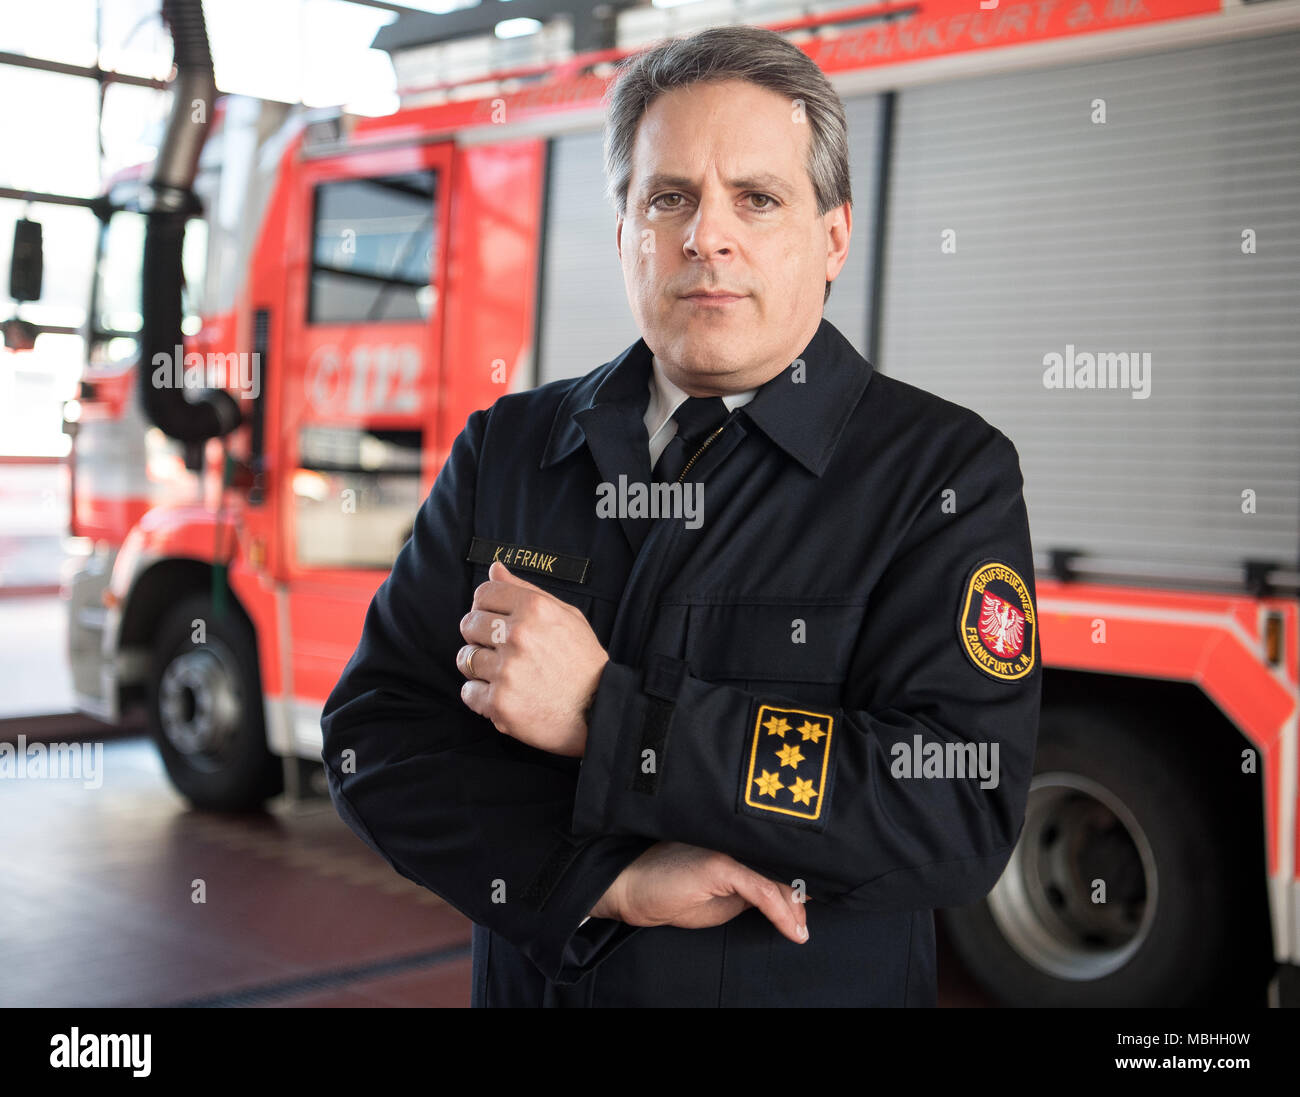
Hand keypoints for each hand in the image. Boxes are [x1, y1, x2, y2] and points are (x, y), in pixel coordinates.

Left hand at [457, 561, 607, 756]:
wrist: (600, 709)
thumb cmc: (583, 661)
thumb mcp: (566, 616)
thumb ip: (526, 590)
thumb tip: (494, 568)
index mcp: (534, 609)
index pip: (483, 593)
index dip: (485, 606)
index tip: (494, 620)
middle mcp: (518, 635)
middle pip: (469, 624)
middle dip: (479, 636)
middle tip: (500, 650)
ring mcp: (507, 670)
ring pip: (465, 658)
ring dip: (479, 667)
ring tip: (504, 674)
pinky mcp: (499, 703)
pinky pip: (468, 692)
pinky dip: (480, 696)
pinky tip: (503, 695)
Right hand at [589, 841, 808, 944]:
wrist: (630, 886)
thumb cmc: (670, 890)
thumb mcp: (720, 895)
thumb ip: (749, 891)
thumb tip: (784, 900)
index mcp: (736, 845)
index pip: (775, 859)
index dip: (797, 881)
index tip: (811, 903)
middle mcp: (736, 841)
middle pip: (781, 867)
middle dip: (799, 897)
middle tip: (805, 924)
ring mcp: (728, 850)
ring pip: (776, 879)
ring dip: (793, 909)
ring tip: (799, 930)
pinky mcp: (720, 864)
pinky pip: (761, 890)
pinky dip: (780, 913)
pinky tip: (791, 929)